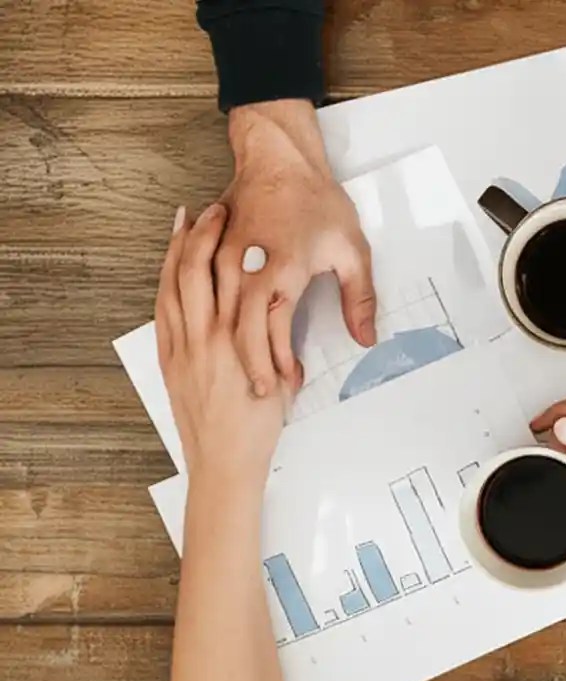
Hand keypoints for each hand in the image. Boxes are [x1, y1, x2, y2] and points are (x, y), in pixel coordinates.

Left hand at [157, 204, 294, 486]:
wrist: (224, 470)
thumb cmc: (256, 433)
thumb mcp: (285, 387)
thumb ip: (284, 351)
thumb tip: (284, 328)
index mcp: (240, 342)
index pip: (232, 278)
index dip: (230, 243)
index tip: (239, 217)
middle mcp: (207, 340)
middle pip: (196, 272)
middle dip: (202, 236)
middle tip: (210, 209)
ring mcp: (183, 349)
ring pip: (174, 287)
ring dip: (176, 252)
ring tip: (182, 223)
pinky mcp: (170, 362)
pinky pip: (163, 310)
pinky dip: (165, 282)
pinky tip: (167, 268)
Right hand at [216, 99, 376, 396]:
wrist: (278, 159)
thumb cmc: (316, 202)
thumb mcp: (352, 250)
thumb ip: (359, 298)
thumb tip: (366, 338)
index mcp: (280, 271)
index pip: (272, 333)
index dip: (277, 364)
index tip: (286, 386)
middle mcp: (243, 269)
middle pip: (238, 334)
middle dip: (249, 369)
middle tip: (263, 394)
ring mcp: (221, 262)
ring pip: (216, 320)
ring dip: (230, 351)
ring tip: (246, 376)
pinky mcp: (208, 256)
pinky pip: (200, 298)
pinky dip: (212, 324)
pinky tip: (222, 341)